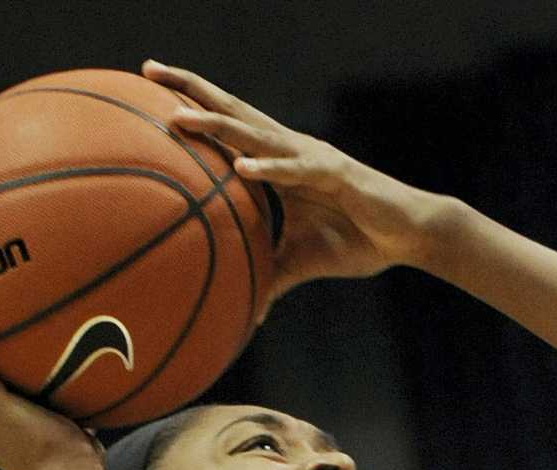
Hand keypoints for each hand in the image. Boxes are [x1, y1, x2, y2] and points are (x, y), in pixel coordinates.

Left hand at [144, 61, 444, 310]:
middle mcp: (288, 151)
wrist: (409, 236)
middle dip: (190, 90)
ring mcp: (310, 158)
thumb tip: (249, 313)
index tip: (149, 95)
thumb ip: (271, 279)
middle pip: (232, 111)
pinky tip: (242, 165)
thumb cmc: (359, 242)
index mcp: (278, 164)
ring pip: (255, 135)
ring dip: (217, 126)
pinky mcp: (335, 173)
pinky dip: (269, 167)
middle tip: (148, 69)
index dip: (192, 108)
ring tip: (179, 119)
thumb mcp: (302, 263)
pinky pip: (296, 170)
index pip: (228, 129)